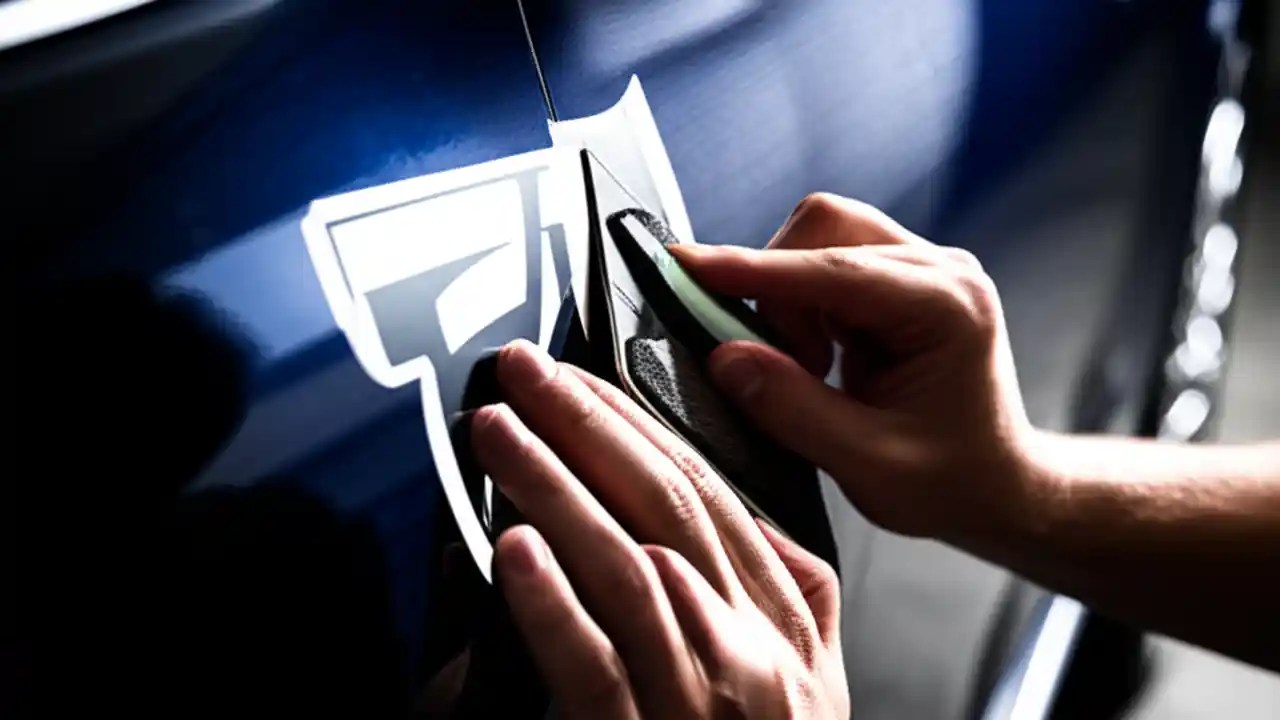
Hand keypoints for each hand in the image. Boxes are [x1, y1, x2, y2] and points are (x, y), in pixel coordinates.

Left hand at [470, 340, 848, 718]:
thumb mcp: (809, 681)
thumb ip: (789, 595)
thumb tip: (736, 513)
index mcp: (786, 623)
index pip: (708, 495)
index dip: (642, 426)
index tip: (585, 377)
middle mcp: (749, 650)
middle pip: (663, 509)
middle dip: (588, 427)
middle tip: (525, 372)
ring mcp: (699, 699)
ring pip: (621, 567)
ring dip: (551, 487)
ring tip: (497, 432)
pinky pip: (591, 663)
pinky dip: (549, 601)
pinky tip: (512, 546)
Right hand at [670, 193, 1041, 545]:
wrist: (997, 486)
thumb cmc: (950, 482)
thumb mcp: (869, 466)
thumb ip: (794, 410)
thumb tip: (723, 357)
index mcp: (948, 307)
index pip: (834, 268)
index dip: (754, 269)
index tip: (686, 267)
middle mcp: (940, 269)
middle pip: (824, 226)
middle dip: (779, 289)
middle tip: (789, 365)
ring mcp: (920, 267)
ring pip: (817, 239)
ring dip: (789, 300)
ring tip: (812, 369)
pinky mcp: (897, 278)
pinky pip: (821, 262)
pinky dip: (800, 306)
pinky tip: (821, 359)